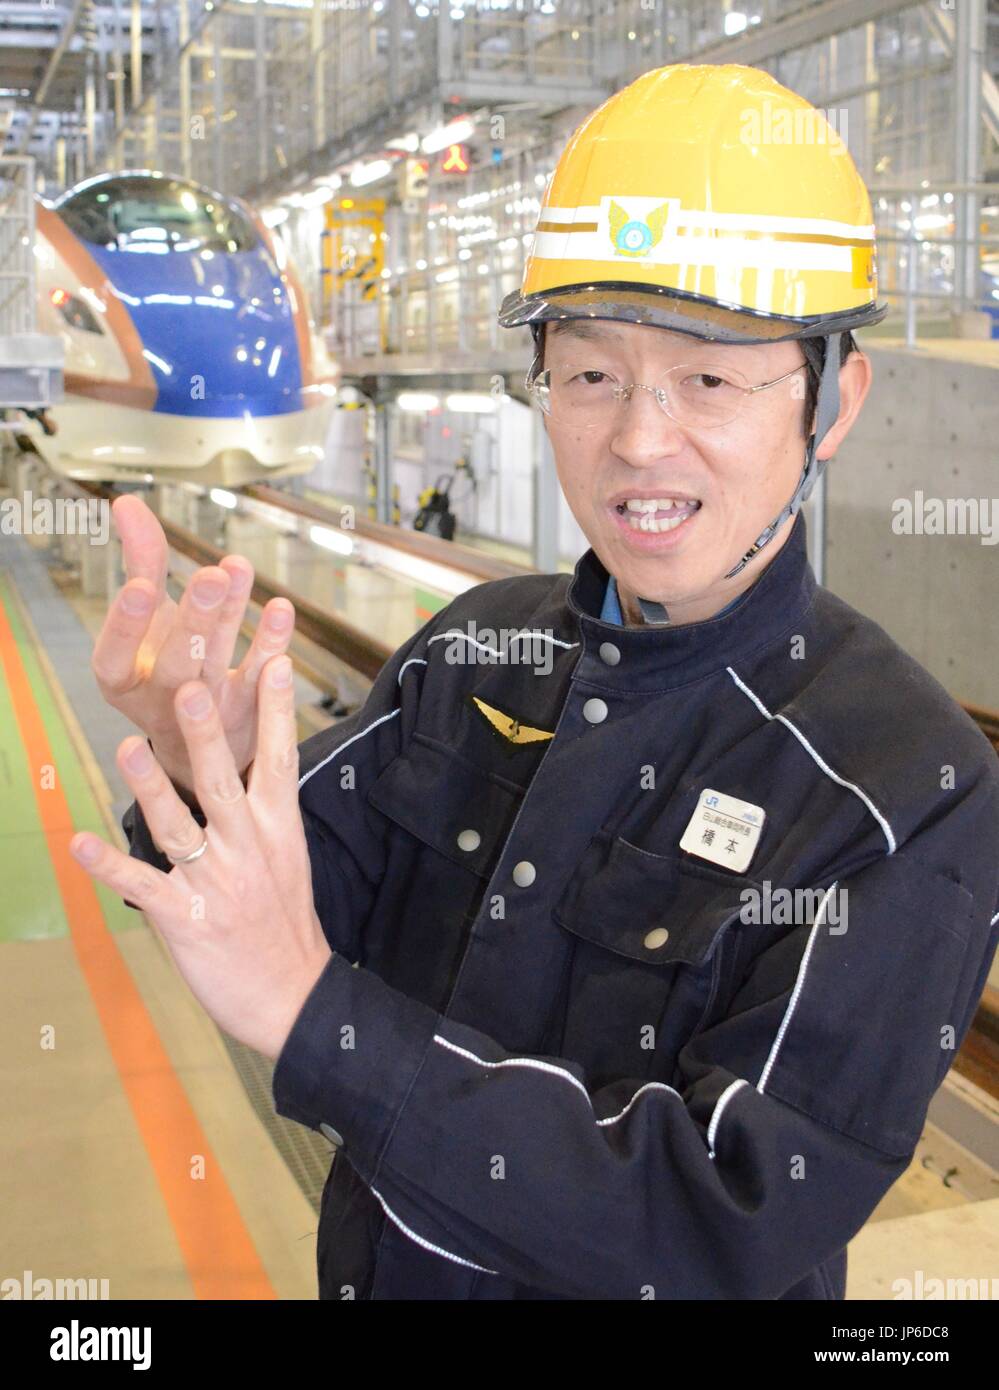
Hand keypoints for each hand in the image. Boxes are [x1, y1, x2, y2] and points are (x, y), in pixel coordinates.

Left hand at [70, 654, 332, 1059]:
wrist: (292, 994)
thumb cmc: (286, 920)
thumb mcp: (288, 855)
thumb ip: (264, 808)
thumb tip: (251, 758)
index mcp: (278, 827)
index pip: (278, 758)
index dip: (276, 710)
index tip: (275, 661)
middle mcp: (248, 847)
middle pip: (222, 782)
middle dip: (205, 735)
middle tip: (191, 689)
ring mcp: (216, 882)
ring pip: (178, 825)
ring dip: (149, 786)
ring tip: (127, 747)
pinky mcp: (187, 918)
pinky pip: (142, 885)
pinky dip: (109, 864)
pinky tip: (78, 843)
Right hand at [92, 493, 295, 791]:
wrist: (200, 741)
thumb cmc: (163, 663)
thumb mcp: (148, 618)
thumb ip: (142, 562)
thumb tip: (126, 500)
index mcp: (122, 680)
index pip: (116, 655)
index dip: (126, 625)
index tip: (141, 586)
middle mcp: (161, 700)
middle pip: (176, 665)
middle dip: (194, 621)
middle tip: (212, 576)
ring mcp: (207, 712)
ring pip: (216, 667)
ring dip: (230, 620)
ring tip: (239, 569)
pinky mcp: (246, 713)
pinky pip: (259, 678)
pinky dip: (270, 645)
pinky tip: (280, 609)